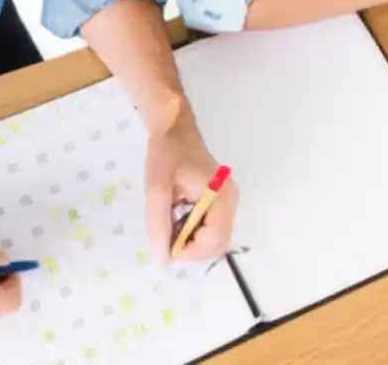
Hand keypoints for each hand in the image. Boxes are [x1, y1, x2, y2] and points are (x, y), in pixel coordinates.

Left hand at [144, 105, 238, 261]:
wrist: (174, 130)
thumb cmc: (167, 155)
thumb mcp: (157, 189)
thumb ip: (160, 224)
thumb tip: (164, 258)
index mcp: (219, 196)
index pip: (214, 239)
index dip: (191, 251)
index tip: (167, 248)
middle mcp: (230, 201)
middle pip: (219, 243)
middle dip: (193, 249)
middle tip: (168, 241)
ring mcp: (228, 201)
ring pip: (216, 238)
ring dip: (193, 242)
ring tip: (171, 229)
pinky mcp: (221, 201)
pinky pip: (212, 227)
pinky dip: (195, 232)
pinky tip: (178, 221)